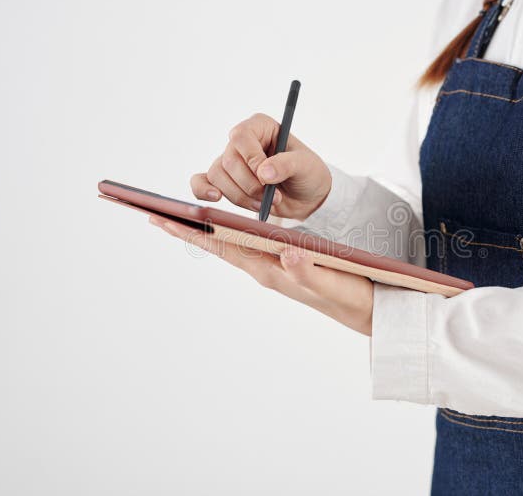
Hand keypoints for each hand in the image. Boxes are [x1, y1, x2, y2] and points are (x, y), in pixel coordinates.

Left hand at [150, 216, 373, 335]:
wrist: (368, 311)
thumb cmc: (351, 296)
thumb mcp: (332, 282)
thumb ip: (308, 269)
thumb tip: (286, 250)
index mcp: (271, 270)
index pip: (224, 247)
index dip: (194, 232)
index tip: (163, 218)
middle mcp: (266, 269)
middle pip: (220, 245)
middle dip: (188, 229)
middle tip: (155, 212)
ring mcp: (274, 268)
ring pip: (231, 245)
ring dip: (205, 231)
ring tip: (179, 217)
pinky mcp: (285, 265)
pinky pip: (249, 247)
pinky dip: (230, 234)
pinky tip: (223, 227)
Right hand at [191, 113, 331, 220]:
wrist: (306, 197)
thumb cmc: (308, 174)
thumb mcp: (305, 166)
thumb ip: (286, 165)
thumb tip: (263, 173)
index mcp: (260, 127)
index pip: (241, 136)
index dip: (250, 159)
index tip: (266, 177)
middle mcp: (242, 142)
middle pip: (229, 161)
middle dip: (249, 185)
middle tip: (272, 197)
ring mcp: (231, 161)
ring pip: (218, 176)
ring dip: (240, 196)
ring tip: (262, 204)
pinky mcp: (225, 181)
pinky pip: (201, 182)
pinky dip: (203, 190)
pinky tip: (215, 197)